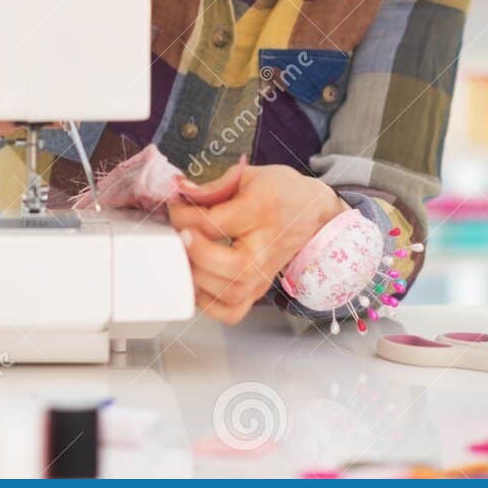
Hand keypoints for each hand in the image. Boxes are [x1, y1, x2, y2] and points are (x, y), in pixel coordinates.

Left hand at [168, 162, 346, 324]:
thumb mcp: (249, 175)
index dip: (184, 216)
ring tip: (186, 256)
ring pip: (231, 292)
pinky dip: (209, 304)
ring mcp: (263, 274)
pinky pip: (232, 312)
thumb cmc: (280, 191)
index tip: (176, 206)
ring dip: (198, 277)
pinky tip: (198, 281)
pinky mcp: (258, 289)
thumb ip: (213, 187)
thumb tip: (181, 194)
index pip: (215, 223)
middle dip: (195, 252)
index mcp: (262, 210)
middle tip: (180, 235)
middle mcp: (265, 248)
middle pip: (231, 266)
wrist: (311, 212)